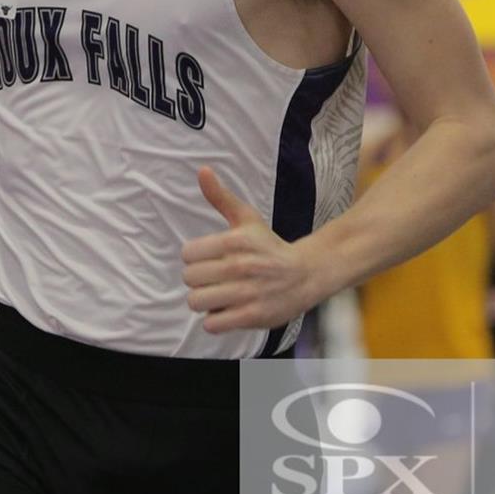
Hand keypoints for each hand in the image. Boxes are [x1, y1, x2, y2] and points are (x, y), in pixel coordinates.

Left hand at [182, 168, 316, 334]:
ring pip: (196, 301)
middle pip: (190, 278)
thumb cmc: (269, 247)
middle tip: (216, 278)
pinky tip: (228, 310)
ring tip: (219, 295)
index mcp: (236, 241)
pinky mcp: (252, 316)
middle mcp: (241, 266)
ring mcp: (247, 293)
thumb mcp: (247, 219)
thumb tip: (202, 170)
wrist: (306, 274)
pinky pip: (212, 323)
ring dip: (205, 300)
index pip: (188, 254)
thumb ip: (220, 197)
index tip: (210, 259)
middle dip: (200, 279)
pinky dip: (215, 319)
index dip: (195, 258)